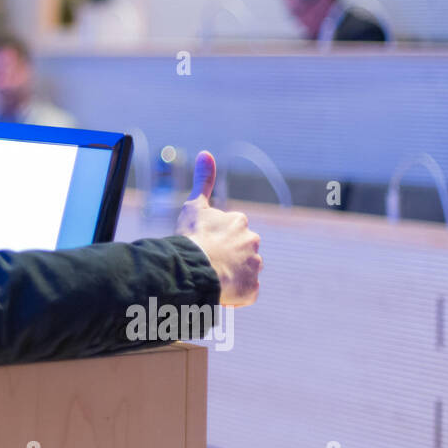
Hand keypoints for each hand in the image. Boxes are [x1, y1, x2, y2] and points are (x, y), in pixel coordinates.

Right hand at [175, 151, 261, 307]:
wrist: (196, 267)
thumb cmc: (193, 236)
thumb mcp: (194, 205)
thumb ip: (204, 180)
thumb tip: (206, 152)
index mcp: (240, 222)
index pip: (230, 231)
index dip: (214, 239)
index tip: (202, 244)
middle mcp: (252, 242)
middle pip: (239, 251)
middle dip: (226, 257)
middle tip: (206, 262)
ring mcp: (254, 267)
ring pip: (242, 272)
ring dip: (230, 275)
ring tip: (210, 278)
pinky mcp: (252, 289)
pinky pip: (244, 293)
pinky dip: (233, 294)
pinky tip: (218, 291)